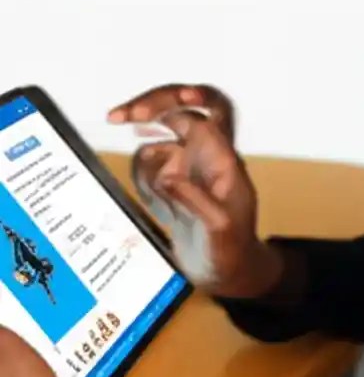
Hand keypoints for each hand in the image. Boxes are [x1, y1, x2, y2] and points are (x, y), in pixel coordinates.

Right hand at [107, 84, 281, 299]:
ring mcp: (189, 169)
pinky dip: (142, 176)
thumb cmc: (231, 250)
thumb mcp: (218, 227)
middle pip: (183, 112)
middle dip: (155, 104)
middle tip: (120, 116)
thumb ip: (194, 199)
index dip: (178, 103)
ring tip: (158, 196)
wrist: (226, 273)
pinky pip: (150, 166)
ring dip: (146, 156)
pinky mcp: (173, 183)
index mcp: (224, 161)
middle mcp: (207, 158)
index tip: (144, 113)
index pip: (203, 117)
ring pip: (160, 140)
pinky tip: (153, 200)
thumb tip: (166, 172)